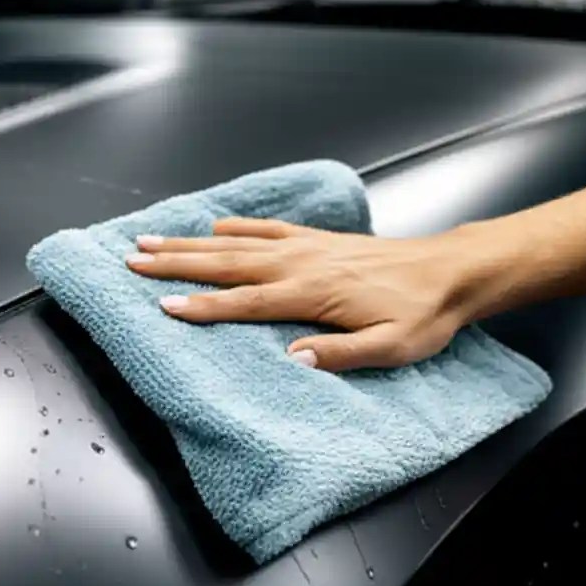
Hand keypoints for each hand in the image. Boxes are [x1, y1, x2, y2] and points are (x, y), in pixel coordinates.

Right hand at [124, 218, 477, 371]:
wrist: (452, 271)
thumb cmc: (423, 314)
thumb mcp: (393, 348)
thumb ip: (341, 354)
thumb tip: (293, 360)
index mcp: (312, 293)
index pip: (244, 301)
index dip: (202, 306)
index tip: (163, 305)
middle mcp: (300, 263)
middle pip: (225, 262)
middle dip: (176, 263)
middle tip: (133, 261)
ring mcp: (306, 247)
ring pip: (236, 242)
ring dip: (191, 242)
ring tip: (152, 240)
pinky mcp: (316, 239)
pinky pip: (266, 228)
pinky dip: (236, 224)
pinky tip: (214, 225)